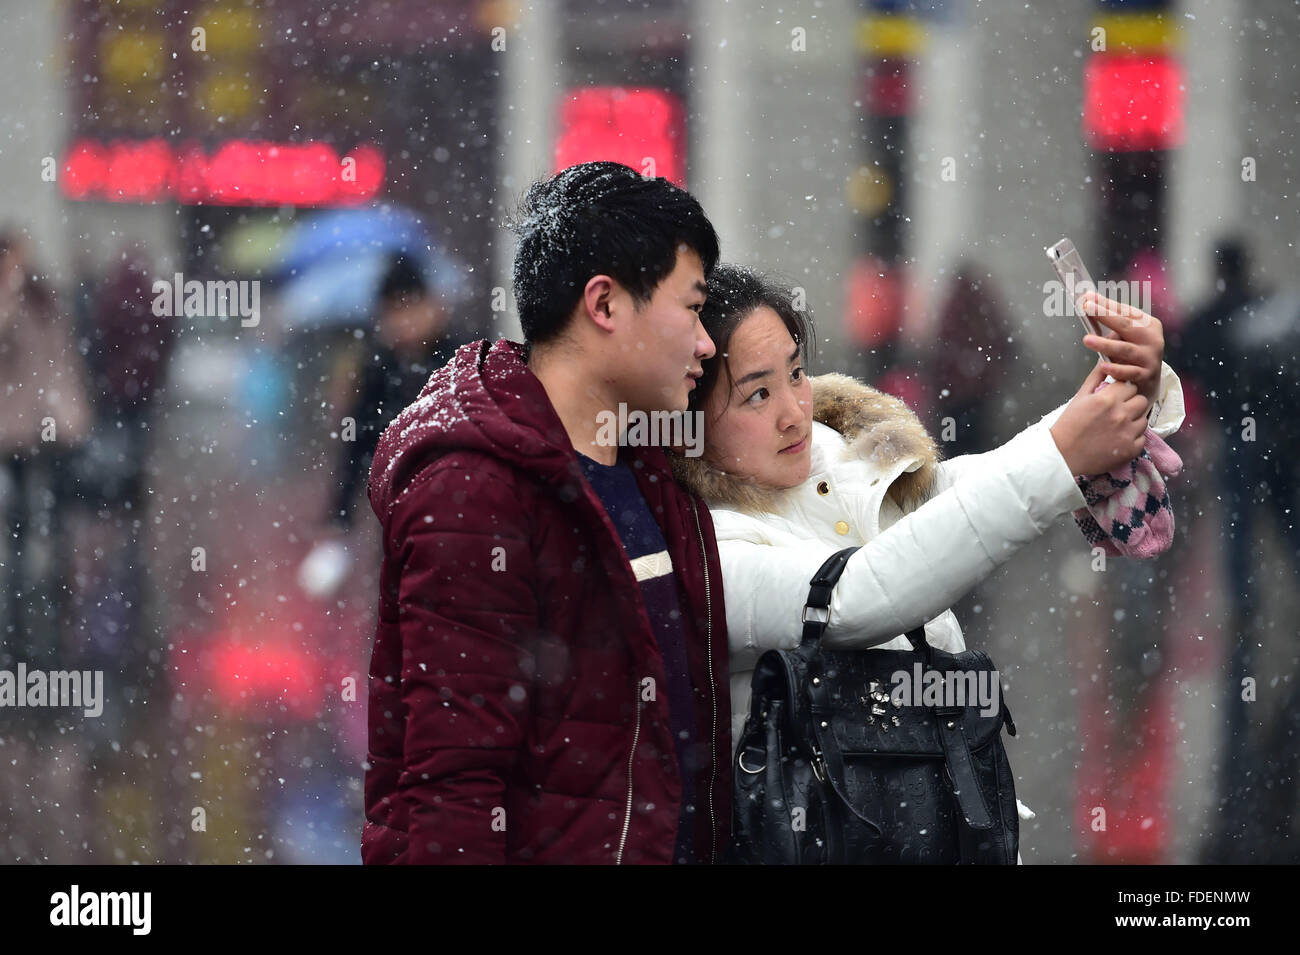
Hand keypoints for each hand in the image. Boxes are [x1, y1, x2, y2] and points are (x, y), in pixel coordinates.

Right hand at [1050, 360, 1148, 475]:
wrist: (1062, 454)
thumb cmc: (1069, 425)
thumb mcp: (1079, 397)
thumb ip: (1095, 378)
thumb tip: (1104, 361)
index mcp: (1107, 399)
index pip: (1130, 386)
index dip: (1123, 391)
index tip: (1115, 398)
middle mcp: (1120, 414)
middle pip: (1141, 401)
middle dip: (1131, 404)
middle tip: (1118, 412)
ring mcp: (1127, 433)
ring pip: (1143, 420)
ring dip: (1133, 422)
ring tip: (1117, 428)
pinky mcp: (1130, 450)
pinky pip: (1141, 439)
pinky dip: (1132, 440)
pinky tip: (1118, 440)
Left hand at [1078, 290, 1164, 410]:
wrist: (1149, 380)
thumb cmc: (1133, 352)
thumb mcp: (1126, 334)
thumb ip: (1109, 319)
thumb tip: (1086, 299)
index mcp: (1148, 324)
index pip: (1125, 312)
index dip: (1106, 305)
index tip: (1087, 299)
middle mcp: (1152, 339)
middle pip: (1126, 325)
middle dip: (1105, 316)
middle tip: (1086, 308)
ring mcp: (1150, 357)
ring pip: (1125, 349)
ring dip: (1105, 344)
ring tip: (1087, 339)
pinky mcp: (1146, 375)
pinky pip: (1129, 372)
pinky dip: (1116, 369)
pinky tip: (1103, 366)